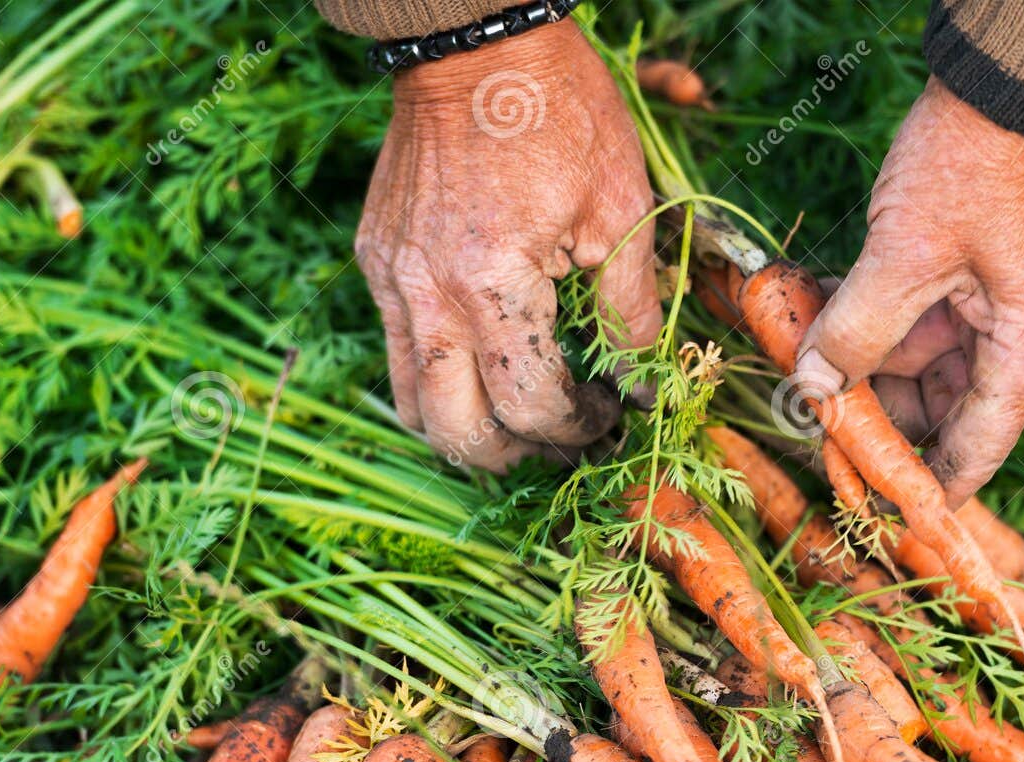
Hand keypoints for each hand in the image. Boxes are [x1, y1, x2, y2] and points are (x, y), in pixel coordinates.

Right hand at [355, 21, 660, 470]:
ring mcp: (392, 279)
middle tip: (562, 440)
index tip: (610, 413)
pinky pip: (398, 350)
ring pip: (412, 403)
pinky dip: (438, 379)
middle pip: (456, 431)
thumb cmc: (560, 115)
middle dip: (515, 454)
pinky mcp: (377, 260)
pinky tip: (484, 364)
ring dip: (466, 431)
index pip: (528, 406)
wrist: (478, 44)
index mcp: (491, 283)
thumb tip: (645, 385)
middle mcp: (427, 293)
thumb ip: (632, 312)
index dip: (578, 427)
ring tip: (517, 421)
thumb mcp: (622, 210)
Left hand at [796, 77, 1023, 507]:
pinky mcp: (975, 269)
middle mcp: (1022, 337)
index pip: (974, 453)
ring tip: (792, 342)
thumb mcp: (905, 254)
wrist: (1015, 70)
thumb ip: (856, 331)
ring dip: (856, 353)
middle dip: (866, 407)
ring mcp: (999, 302)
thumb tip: (814, 390)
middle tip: (798, 411)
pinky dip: (869, 313)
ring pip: (915, 358)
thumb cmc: (978, 159)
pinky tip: (814, 305)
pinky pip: (915, 313)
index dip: (919, 489)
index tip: (867, 511)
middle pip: (936, 407)